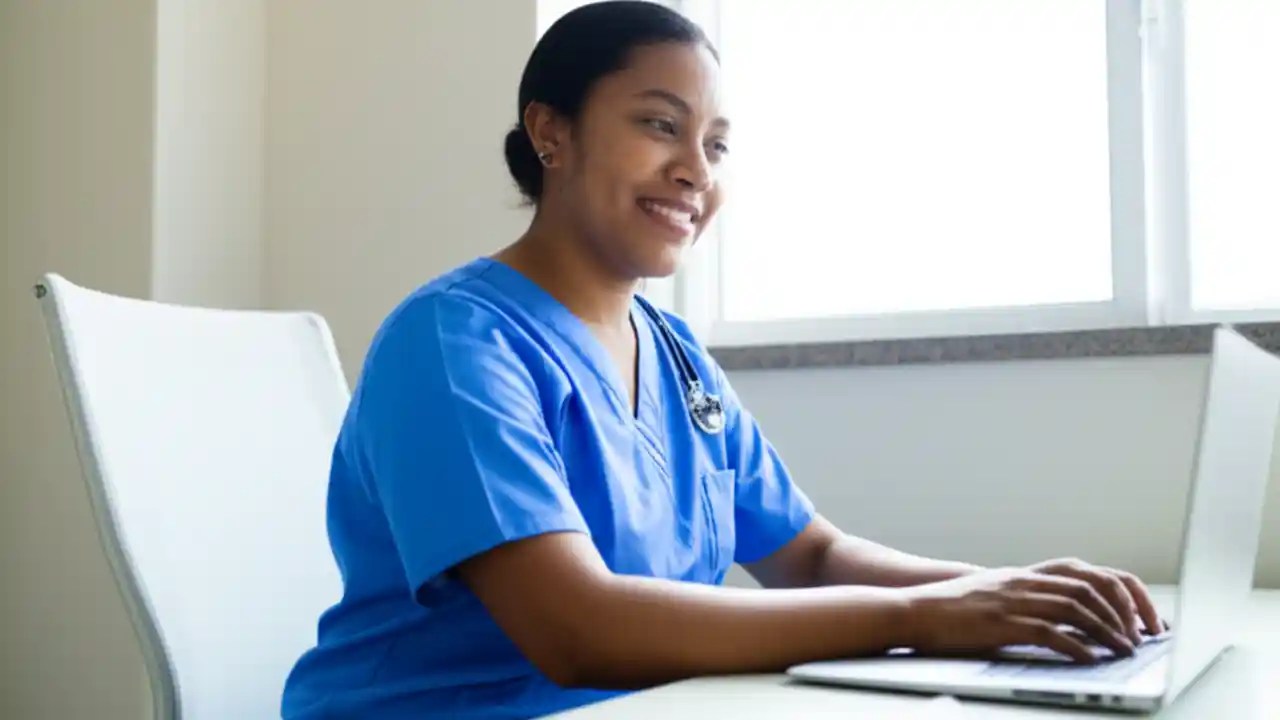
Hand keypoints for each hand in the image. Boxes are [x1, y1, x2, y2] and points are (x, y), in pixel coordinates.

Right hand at [901, 563, 1149, 663]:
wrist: (914, 610)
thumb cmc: (953, 610)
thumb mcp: (996, 596)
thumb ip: (1028, 602)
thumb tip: (1069, 625)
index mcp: (1026, 575)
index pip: (1087, 573)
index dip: (1119, 593)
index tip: (1138, 616)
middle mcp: (1024, 582)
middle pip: (1089, 588)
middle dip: (1123, 613)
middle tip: (1140, 638)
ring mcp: (1012, 600)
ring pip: (1075, 608)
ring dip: (1107, 631)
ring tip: (1125, 651)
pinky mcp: (1001, 623)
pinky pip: (1048, 631)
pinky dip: (1076, 646)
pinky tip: (1090, 659)